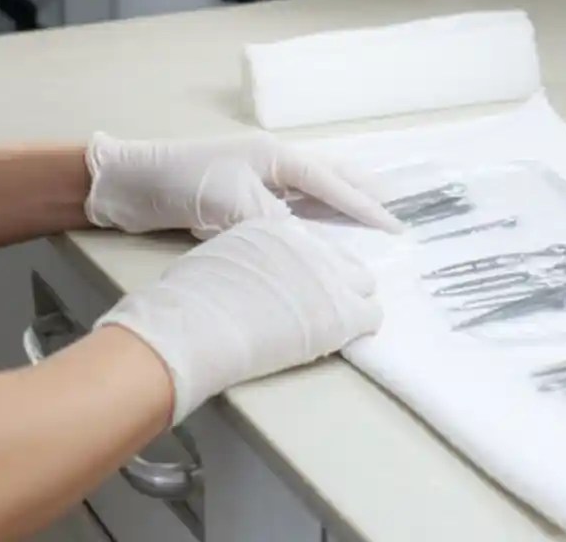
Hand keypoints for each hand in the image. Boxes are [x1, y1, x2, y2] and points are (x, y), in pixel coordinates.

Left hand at [84, 131, 401, 237]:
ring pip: (313, 187)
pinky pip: (292, 202)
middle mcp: (274, 160)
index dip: (366, 208)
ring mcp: (259, 175)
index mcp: (278, 156)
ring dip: (341, 200)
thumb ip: (278, 225)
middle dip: (364, 190)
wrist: (130, 182)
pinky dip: (312, 213)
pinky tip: (319, 225)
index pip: (334, 184)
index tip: (395, 227)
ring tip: (369, 209)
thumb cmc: (182, 183)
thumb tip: (313, 247)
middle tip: (397, 205)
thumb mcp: (235, 206)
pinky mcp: (243, 193)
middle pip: (332, 174)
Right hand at [96, 217, 380, 424]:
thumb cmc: (192, 297)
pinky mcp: (346, 311)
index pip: (309, 243)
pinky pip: (372, 315)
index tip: (298, 284)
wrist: (201, 323)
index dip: (305, 267)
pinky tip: (345, 337)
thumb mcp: (216, 258)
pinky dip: (361, 326)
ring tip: (334, 321)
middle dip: (335, 280)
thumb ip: (240, 257)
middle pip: (341, 259)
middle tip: (319, 304)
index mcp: (279, 229)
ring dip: (351, 301)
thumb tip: (240, 269)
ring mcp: (332, 277)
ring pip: (363, 284)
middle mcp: (311, 246)